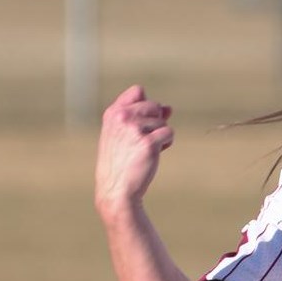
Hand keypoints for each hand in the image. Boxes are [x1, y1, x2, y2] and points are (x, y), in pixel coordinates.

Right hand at [95, 85, 173, 216]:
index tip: (141, 123)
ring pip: (163, 121)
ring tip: (145, 150)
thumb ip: (142, 117)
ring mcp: (135, 129)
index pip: (138, 91)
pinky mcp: (148, 142)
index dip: (146, 106)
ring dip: (160, 135)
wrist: (117, 189)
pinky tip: (154, 154)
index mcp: (112, 113)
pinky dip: (166, 144)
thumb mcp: (123, 135)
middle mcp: (122, 117)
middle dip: (155, 122)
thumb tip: (169, 108)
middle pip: (154, 105)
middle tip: (143, 141)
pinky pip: (169, 133)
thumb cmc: (121, 162)